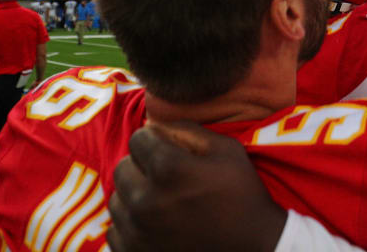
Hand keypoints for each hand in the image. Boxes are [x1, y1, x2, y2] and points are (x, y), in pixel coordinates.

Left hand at [108, 121, 285, 251]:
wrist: (251, 248)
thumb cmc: (242, 195)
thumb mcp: (227, 150)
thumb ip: (188, 130)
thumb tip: (154, 126)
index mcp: (169, 169)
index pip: (139, 138)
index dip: (156, 140)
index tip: (171, 151)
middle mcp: (146, 200)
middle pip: (122, 167)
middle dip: (142, 166)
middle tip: (166, 178)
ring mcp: (137, 231)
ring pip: (116, 199)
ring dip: (135, 195)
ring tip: (163, 202)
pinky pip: (115, 230)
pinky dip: (132, 225)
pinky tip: (157, 225)